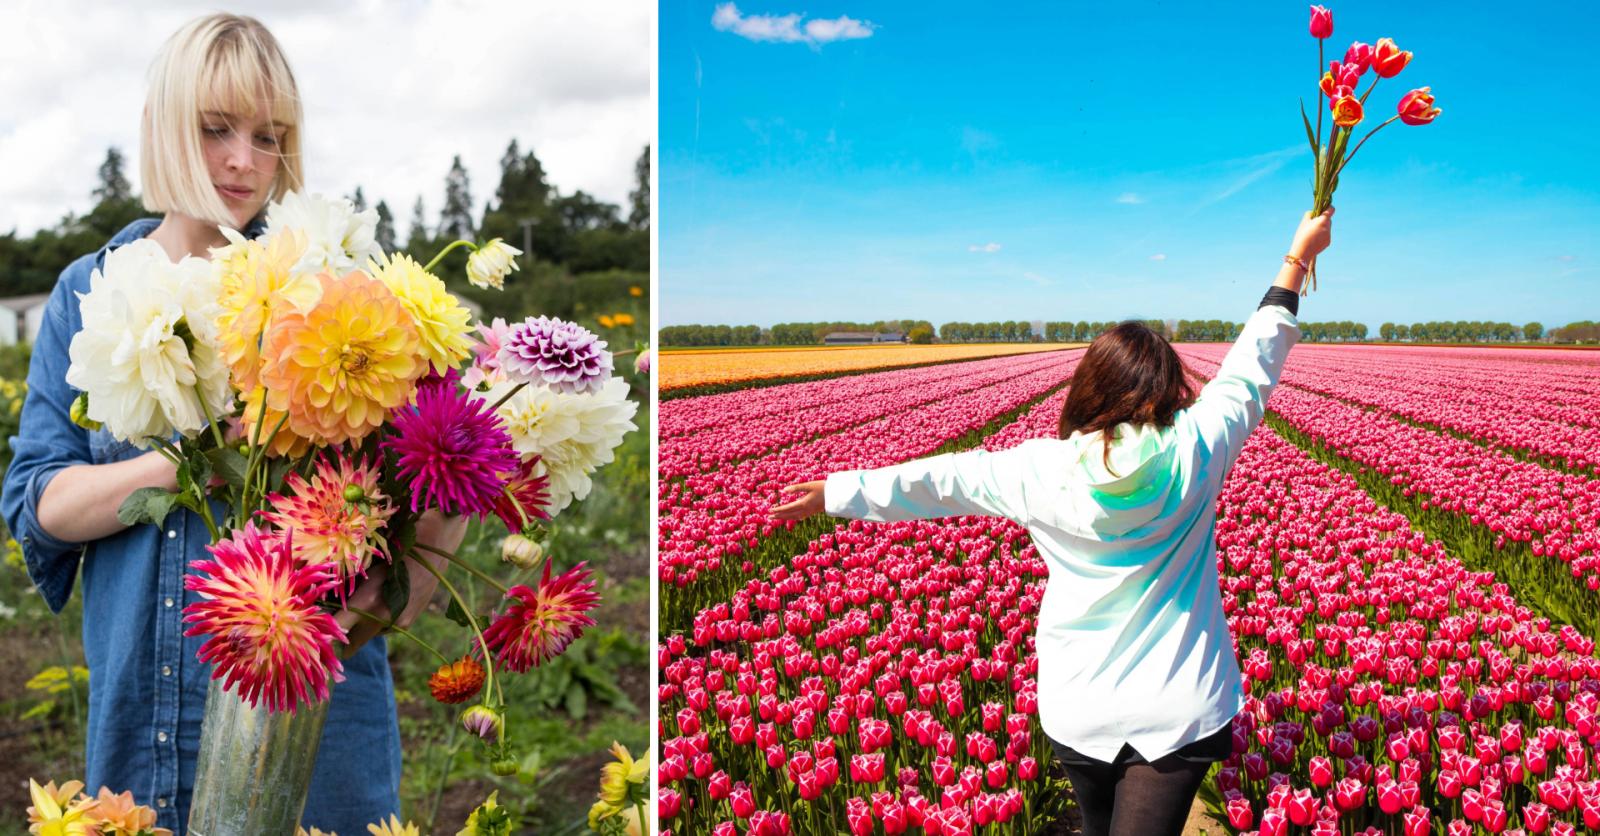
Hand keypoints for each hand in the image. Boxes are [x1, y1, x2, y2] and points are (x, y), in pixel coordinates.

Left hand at [334, 510, 467, 658]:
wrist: (434, 546)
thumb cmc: (392, 546)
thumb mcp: (364, 564)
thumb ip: (344, 586)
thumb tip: (321, 600)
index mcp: (367, 601)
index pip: (337, 631)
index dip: (324, 639)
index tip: (313, 642)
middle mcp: (382, 617)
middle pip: (351, 644)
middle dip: (341, 639)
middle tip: (329, 631)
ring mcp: (397, 622)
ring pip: (368, 635)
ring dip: (360, 629)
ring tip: (357, 609)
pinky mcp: (407, 622)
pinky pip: (383, 628)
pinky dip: (377, 621)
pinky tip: (379, 602)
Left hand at [770, 480, 825, 521]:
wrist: (836, 496)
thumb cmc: (822, 488)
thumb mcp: (809, 485)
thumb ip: (796, 488)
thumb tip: (784, 491)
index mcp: (803, 503)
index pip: (788, 508)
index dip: (778, 510)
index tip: (770, 511)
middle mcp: (805, 510)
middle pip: (789, 514)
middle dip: (779, 516)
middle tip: (769, 517)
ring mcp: (809, 512)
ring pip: (794, 517)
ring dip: (784, 517)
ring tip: (776, 517)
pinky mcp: (812, 512)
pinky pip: (799, 517)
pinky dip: (792, 517)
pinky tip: (790, 516)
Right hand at [1289, 207, 1334, 260]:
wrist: (1302, 252)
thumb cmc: (1301, 236)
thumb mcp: (1303, 222)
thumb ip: (1310, 214)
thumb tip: (1314, 213)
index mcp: (1323, 220)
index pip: (1331, 209)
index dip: (1327, 207)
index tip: (1322, 209)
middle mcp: (1328, 227)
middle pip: (1328, 220)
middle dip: (1322, 220)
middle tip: (1312, 223)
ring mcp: (1329, 235)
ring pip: (1327, 228)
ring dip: (1321, 228)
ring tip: (1311, 233)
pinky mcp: (1328, 242)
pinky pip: (1326, 235)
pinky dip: (1321, 236)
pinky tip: (1313, 240)